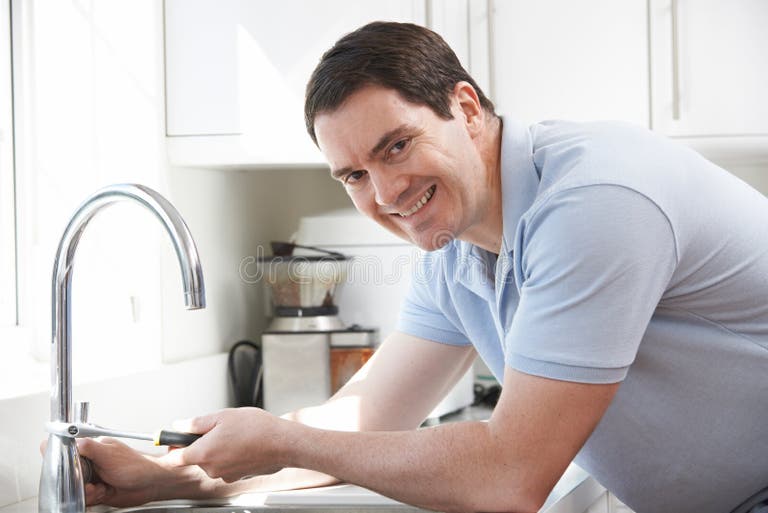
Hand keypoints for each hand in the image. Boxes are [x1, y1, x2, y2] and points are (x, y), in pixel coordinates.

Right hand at [76, 437, 172, 506]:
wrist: (150, 485)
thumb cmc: (136, 467)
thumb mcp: (109, 455)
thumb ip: (89, 447)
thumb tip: (71, 440)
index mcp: (94, 448)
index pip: (70, 454)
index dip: (69, 464)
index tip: (75, 471)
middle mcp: (92, 463)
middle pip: (71, 474)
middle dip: (79, 482)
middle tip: (92, 483)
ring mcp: (95, 477)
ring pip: (77, 488)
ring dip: (87, 492)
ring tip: (101, 487)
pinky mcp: (97, 491)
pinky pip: (85, 498)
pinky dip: (92, 498)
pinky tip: (104, 492)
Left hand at [167, 407, 293, 482]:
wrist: (283, 443)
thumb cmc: (256, 429)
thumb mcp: (222, 416)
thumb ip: (196, 423)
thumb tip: (180, 425)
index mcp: (203, 453)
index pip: (174, 458)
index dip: (171, 447)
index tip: (171, 439)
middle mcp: (211, 468)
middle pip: (195, 457)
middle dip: (201, 442)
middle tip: (216, 426)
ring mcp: (224, 474)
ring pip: (211, 460)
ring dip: (217, 447)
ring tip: (235, 433)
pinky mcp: (237, 476)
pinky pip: (225, 464)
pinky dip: (230, 454)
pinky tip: (243, 442)